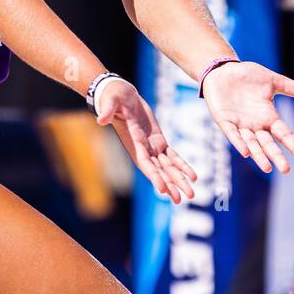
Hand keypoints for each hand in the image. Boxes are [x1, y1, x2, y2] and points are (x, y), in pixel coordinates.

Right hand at [95, 78, 196, 202]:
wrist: (121, 93)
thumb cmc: (113, 96)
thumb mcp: (110, 101)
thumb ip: (107, 111)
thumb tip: (100, 120)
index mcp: (133, 142)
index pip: (145, 163)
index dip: (154, 176)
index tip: (163, 189)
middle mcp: (142, 149)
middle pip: (159, 170)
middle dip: (170, 184)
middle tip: (181, 200)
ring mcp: (151, 146)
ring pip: (168, 166)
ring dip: (179, 180)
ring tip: (191, 193)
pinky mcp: (158, 140)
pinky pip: (172, 156)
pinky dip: (183, 166)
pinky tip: (193, 176)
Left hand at [201, 60, 293, 173]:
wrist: (224, 69)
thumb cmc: (248, 76)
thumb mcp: (275, 81)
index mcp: (269, 117)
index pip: (285, 135)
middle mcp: (255, 124)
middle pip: (268, 143)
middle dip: (276, 156)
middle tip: (286, 170)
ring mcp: (239, 123)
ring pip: (251, 143)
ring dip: (258, 155)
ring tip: (267, 168)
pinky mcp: (223, 119)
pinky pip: (231, 133)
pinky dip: (238, 142)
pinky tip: (245, 152)